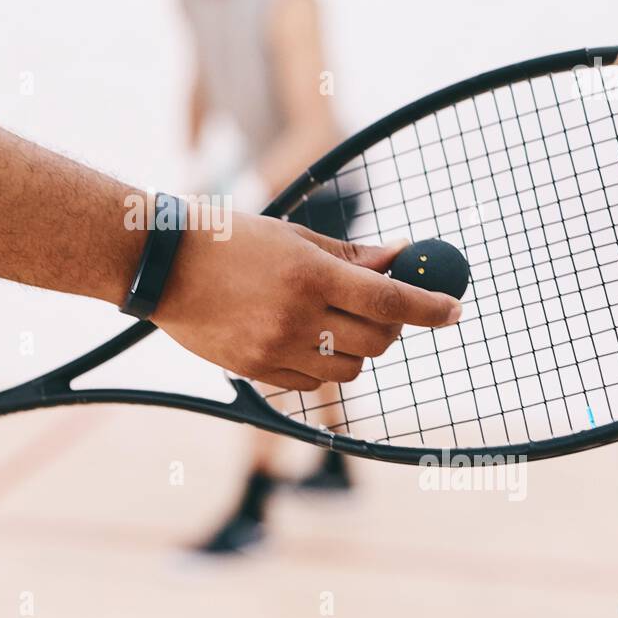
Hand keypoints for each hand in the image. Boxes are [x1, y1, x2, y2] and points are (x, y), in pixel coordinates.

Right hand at [153, 212, 460, 389]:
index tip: (456, 310)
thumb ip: (350, 254)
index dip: (430, 307)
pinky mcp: (256, 371)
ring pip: (349, 369)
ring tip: (336, 320)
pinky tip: (304, 337)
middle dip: (393, 326)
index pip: (389, 300)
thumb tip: (403, 258)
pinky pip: (312, 382)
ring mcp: (274, 350)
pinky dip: (323, 364)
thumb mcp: (292, 235)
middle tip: (383, 306)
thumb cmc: (228, 238)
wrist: (161, 265)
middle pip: (377, 341)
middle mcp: (296, 317)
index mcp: (309, 274)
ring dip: (358, 348)